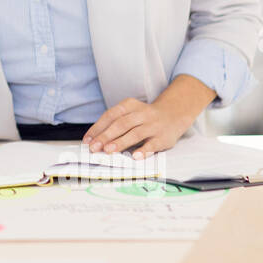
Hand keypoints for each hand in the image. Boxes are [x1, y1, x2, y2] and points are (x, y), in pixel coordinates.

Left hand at [82, 98, 196, 158]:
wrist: (174, 114)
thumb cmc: (144, 117)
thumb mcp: (130, 113)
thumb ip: (115, 124)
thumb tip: (95, 140)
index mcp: (130, 105)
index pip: (111, 115)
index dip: (98, 128)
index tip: (87, 140)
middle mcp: (142, 114)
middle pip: (121, 124)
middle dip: (106, 136)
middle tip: (95, 147)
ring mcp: (153, 125)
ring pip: (135, 133)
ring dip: (121, 142)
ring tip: (109, 151)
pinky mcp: (163, 137)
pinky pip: (152, 144)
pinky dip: (144, 150)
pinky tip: (135, 156)